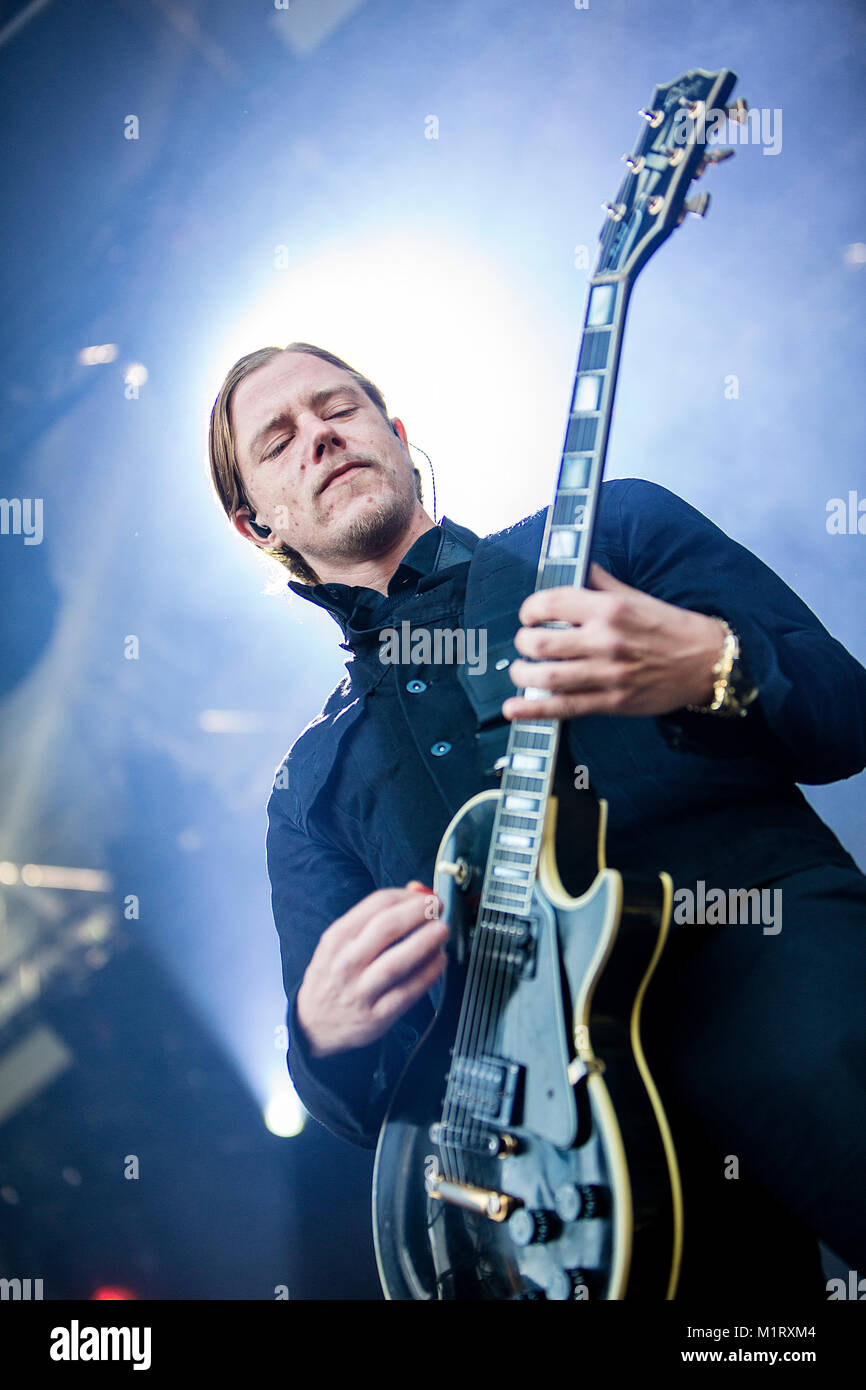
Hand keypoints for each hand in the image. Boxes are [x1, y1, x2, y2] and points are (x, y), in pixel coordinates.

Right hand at [295, 885, 447, 1057]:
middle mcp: (346, 963)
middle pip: (387, 928)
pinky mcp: (377, 1017)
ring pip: (397, 962)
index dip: (407, 896)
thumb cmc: (332, 978)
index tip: (423, 896)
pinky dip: (428, 974)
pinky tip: (439, 961)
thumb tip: (415, 893)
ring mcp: (361, 991)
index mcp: (337, 938)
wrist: (314, 1025)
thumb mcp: (340, 942)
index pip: (376, 904)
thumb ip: (375, 917)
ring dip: (425, 942)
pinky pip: (407, 992)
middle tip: (438, 907)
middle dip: (419, 912)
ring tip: (442, 931)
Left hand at [502, 563, 724, 721]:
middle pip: (541, 642)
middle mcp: (606, 640)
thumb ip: (600, 582)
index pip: (551, 603)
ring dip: (523, 674)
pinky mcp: (612, 703)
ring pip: (547, 676)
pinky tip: (514, 708)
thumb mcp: (635, 595)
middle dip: (523, 643)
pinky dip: (534, 709)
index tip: (529, 616)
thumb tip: (574, 566)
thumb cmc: (669, 627)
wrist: (707, 661)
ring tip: (522, 671)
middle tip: (527, 643)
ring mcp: (608, 674)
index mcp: (609, 609)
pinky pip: (565, 707)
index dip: (529, 610)